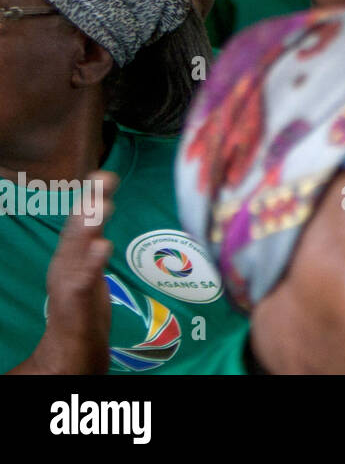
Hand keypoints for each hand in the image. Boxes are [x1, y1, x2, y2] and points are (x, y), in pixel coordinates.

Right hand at [13, 173, 116, 374]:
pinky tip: (102, 246)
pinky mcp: (73, 302)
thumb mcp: (88, 270)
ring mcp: (66, 282)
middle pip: (78, 228)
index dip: (91, 196)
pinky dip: (91, 262)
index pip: (81, 221)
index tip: (104, 172)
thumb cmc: (82, 307)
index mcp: (70, 255)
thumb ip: (92, 245)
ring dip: (89, 226)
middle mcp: (65, 264)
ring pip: (76, 249)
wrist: (72, 348)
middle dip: (90, 201)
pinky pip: (83, 280)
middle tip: (103, 176)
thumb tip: (102, 218)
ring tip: (102, 204)